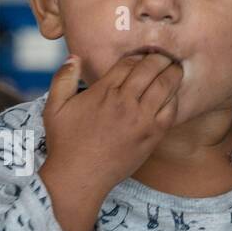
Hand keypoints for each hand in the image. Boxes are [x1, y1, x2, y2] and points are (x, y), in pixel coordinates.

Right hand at [40, 51, 182, 230]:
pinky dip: (175, 99)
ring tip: (176, 68)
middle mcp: (125, 102)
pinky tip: (174, 94)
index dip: (139, 55)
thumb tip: (74, 56)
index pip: (129, 62)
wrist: (80, 177)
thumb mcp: (54, 107)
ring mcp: (141, 119)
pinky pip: (171, 111)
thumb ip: (63, 78)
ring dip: (172, 74)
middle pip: (150, 69)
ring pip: (164, 87)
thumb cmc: (65, 143)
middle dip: (160, 58)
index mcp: (103, 91)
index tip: (145, 53)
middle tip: (167, 55)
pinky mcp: (152, 136)